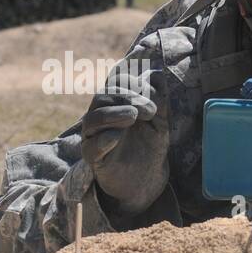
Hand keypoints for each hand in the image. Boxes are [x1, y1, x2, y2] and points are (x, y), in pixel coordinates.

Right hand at [81, 73, 168, 216]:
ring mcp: (94, 138)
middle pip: (102, 98)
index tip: (153, 96)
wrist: (148, 178)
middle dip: (127, 99)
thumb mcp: (160, 121)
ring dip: (113, 115)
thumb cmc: (150, 146)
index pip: (114, 85)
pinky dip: (104, 139)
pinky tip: (118, 136)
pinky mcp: (94, 159)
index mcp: (115, 105)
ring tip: (133, 117)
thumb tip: (156, 74)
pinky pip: (91, 147)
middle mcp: (100, 119)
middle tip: (151, 110)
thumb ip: (159, 100)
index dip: (131, 84)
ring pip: (92, 120)